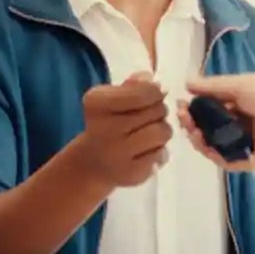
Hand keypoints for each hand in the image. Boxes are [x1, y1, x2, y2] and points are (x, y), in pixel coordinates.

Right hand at [74, 72, 171, 187]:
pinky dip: (159, 149)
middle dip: (159, 110)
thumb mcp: (111, 97)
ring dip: (162, 129)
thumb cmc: (106, 122)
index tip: (153, 95)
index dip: (155, 92)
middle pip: (157, 111)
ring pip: (163, 132)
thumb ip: (133, 85)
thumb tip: (152, 79)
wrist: (91, 162)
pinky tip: (146, 150)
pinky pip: (162, 154)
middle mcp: (104, 129)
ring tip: (150, 131)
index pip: (143, 93)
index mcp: (97, 103)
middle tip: (149, 115)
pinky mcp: (131, 173)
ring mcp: (118, 154)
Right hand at [176, 73, 254, 170]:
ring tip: (191, 129)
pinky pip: (223, 159)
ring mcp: (243, 143)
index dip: (194, 105)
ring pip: (213, 144)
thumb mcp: (241, 84)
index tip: (180, 102)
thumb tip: (187, 82)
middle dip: (192, 121)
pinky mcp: (247, 161)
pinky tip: (203, 142)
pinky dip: (211, 153)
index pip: (211, 105)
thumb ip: (213, 86)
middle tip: (182, 116)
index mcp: (242, 102)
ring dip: (198, 137)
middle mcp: (241, 123)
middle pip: (208, 126)